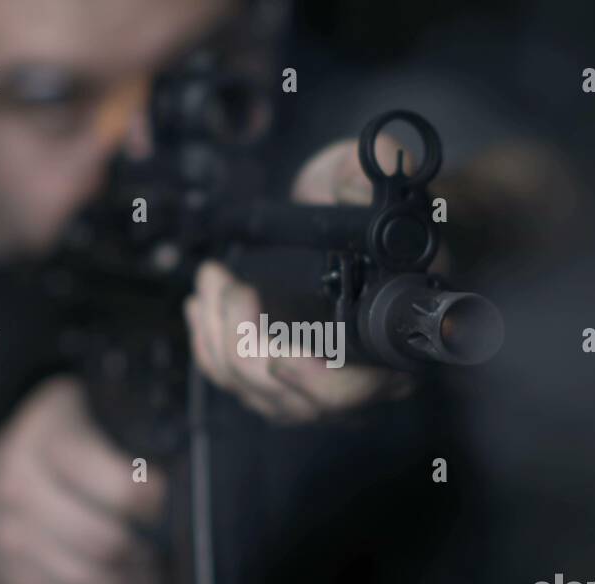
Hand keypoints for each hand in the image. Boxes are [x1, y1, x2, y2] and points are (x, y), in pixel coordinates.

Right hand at [0, 376, 164, 583]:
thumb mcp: (89, 409)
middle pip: (106, 542)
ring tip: (158, 571)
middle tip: (172, 545)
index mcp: (47, 437)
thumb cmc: (66, 443)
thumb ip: (131, 427)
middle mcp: (17, 489)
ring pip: (94, 583)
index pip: (118, 486)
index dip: (158, 503)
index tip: (174, 501)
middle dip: (150, 551)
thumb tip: (193, 467)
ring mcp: (11, 544)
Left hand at [182, 138, 414, 423]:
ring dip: (220, 339)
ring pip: (259, 394)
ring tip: (213, 282)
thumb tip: (368, 170)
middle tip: (233, 289)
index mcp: (393, 335)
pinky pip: (238, 384)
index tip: (282, 357)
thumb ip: (368, 173)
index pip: (361, 385)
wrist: (349, 210)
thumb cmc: (363, 198)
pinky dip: (210, 349)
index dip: (318, 380)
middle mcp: (360, 372)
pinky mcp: (282, 374)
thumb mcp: (363, 172)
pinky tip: (201, 310)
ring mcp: (317, 379)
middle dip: (247, 346)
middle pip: (296, 401)